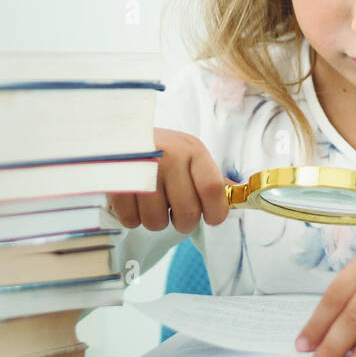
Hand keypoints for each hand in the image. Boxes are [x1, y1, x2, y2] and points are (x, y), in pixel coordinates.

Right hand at [106, 128, 236, 233]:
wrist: (116, 134)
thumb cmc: (160, 149)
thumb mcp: (189, 154)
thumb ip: (211, 177)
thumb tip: (239, 195)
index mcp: (192, 150)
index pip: (212, 188)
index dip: (216, 211)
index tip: (211, 218)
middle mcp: (169, 157)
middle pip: (187, 212)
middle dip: (184, 222)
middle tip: (176, 213)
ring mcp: (141, 169)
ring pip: (157, 221)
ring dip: (156, 220)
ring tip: (152, 202)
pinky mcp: (117, 182)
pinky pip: (131, 220)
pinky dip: (133, 218)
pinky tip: (134, 201)